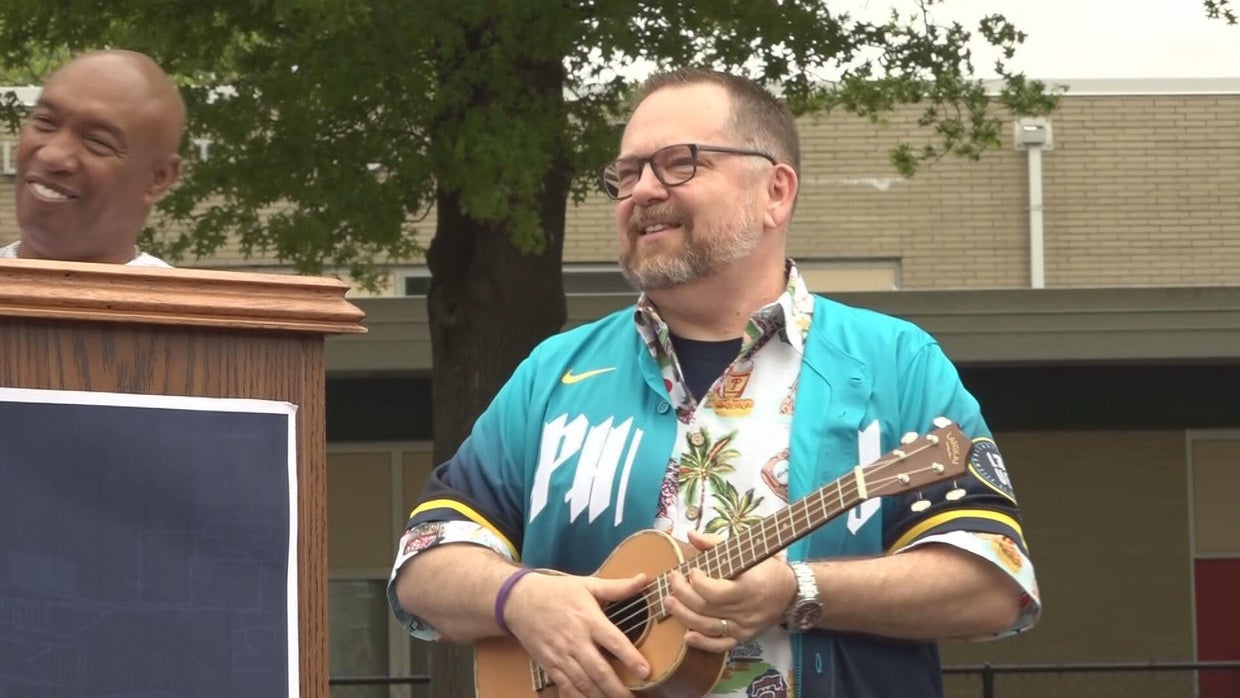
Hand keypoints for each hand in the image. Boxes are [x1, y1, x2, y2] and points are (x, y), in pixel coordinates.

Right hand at [503, 571, 649, 697]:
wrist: (519, 601)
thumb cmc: (557, 592)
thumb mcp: (587, 584)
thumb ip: (617, 587)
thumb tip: (644, 579)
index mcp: (588, 619)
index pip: (613, 641)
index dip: (630, 658)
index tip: (646, 672)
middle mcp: (575, 640)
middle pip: (599, 670)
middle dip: (617, 688)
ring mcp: (561, 655)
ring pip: (584, 683)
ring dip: (601, 696)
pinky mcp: (550, 665)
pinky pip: (566, 687)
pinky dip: (579, 697)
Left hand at [664, 531, 797, 652]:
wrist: (792, 592)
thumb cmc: (767, 568)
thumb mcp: (747, 551)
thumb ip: (716, 543)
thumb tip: (691, 534)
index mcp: (748, 588)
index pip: (714, 592)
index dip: (697, 582)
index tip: (691, 570)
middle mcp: (745, 611)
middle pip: (705, 608)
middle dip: (682, 594)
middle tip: (672, 581)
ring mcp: (744, 627)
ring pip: (708, 627)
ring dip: (684, 616)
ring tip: (669, 602)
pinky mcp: (743, 638)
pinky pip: (720, 645)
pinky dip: (702, 643)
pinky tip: (686, 636)